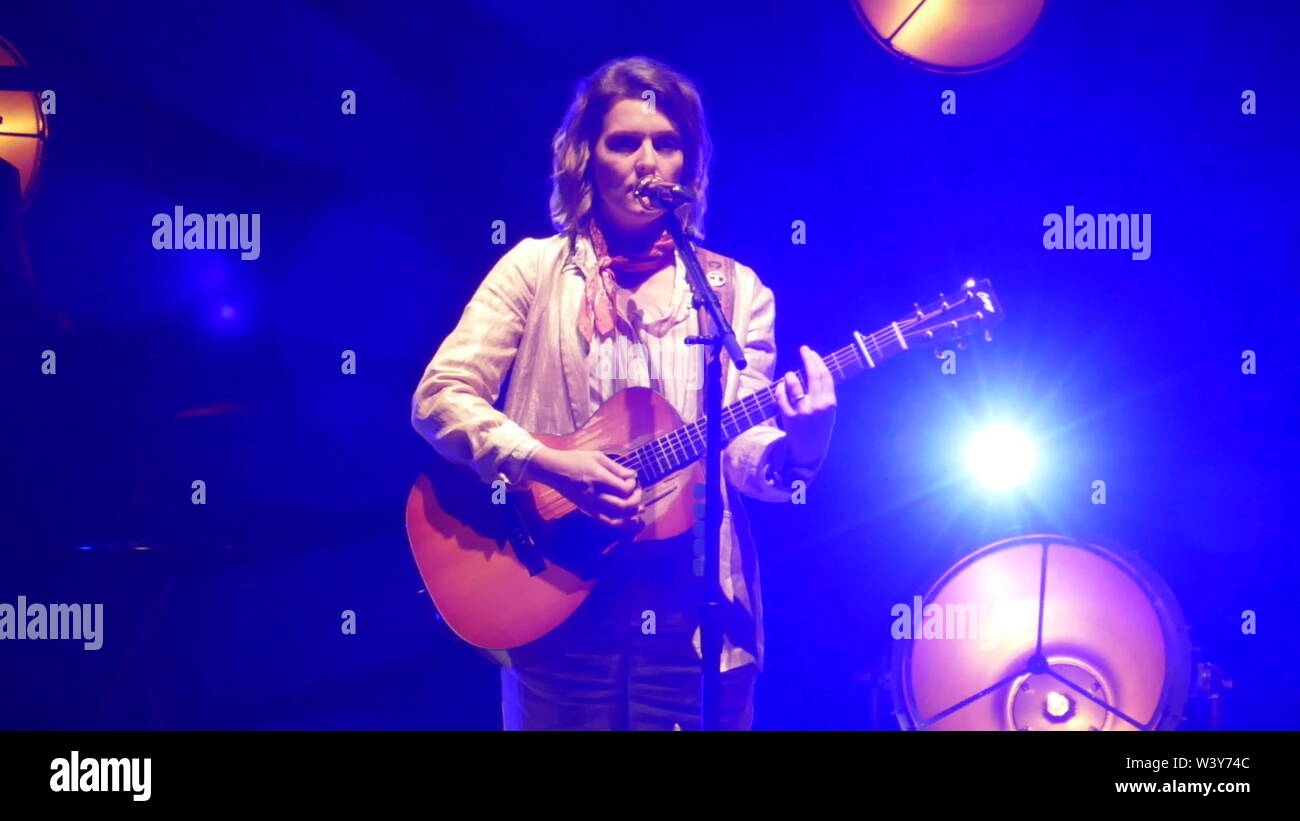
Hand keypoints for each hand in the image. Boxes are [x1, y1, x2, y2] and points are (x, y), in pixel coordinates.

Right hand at [524, 447, 645, 532]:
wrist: (553, 470)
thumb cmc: (575, 460)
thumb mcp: (597, 457)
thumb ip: (616, 468)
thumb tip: (633, 475)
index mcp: (598, 478)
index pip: (624, 488)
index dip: (633, 485)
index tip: (633, 478)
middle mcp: (594, 494)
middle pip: (623, 506)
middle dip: (636, 500)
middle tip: (638, 492)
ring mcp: (590, 505)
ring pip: (616, 517)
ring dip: (631, 514)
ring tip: (639, 508)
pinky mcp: (586, 510)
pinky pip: (606, 521)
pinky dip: (619, 522)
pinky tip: (627, 519)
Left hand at [772, 345, 836, 466]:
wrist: (810, 453)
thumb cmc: (819, 429)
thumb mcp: (828, 412)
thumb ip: (824, 393)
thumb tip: (815, 370)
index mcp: (830, 403)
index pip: (825, 375)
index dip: (817, 361)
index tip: (812, 352)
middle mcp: (817, 406)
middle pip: (812, 375)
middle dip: (807, 359)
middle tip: (803, 349)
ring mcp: (803, 411)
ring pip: (794, 384)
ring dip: (790, 376)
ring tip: (789, 375)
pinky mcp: (789, 417)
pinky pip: (781, 397)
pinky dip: (780, 389)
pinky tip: (781, 387)